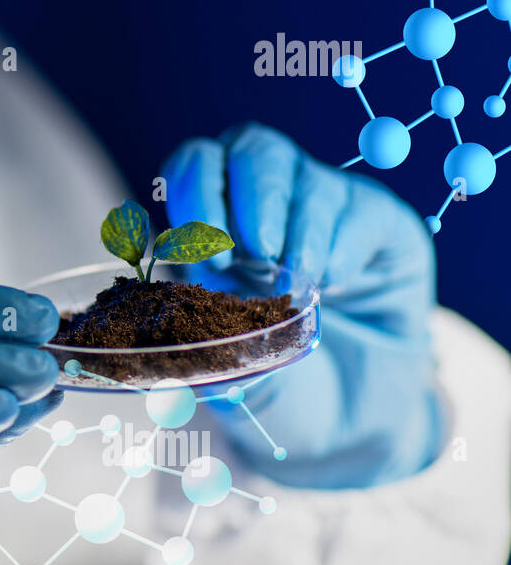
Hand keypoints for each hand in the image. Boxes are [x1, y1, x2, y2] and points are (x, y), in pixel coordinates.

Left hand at [160, 123, 441, 487]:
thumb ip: (215, 364)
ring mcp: (324, 207)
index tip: (208, 255)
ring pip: (304, 175)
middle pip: (251, 148)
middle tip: (258, 253)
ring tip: (298, 278)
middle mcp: (266, 203)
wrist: (361, 416)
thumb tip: (186, 365)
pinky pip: (358, 207)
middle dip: (250, 196)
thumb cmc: (283, 385)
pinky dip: (342, 244)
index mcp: (214, 227)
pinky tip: (335, 282)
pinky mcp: (379, 222)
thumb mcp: (241, 379)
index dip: (194, 193)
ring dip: (298, 227)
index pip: (194, 168)